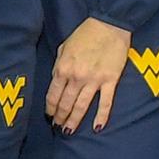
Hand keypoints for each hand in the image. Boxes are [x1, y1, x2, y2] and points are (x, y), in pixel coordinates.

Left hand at [46, 16, 130, 133]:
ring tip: (68, 132)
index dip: (50, 108)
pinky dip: (101, 116)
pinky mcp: (110, 81)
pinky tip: (96, 128)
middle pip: (65, 103)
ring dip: (74, 120)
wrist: (108, 26)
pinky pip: (105, 103)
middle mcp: (76, 77)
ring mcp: (94, 81)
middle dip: (60, 117)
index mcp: (62, 68)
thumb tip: (56, 81)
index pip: (53, 95)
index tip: (48, 117)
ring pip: (81, 106)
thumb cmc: (84, 35)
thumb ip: (58, 66)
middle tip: (57, 127)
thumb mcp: (64, 48)